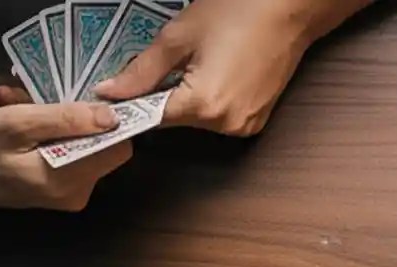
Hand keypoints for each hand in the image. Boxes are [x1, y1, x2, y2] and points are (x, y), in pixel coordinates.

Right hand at [0, 103, 130, 216]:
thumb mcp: (16, 124)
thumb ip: (65, 119)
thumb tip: (111, 116)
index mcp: (70, 179)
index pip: (119, 149)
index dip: (109, 122)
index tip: (88, 99)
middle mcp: (78, 192)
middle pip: (100, 147)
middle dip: (74, 117)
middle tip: (38, 97)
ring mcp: (69, 193)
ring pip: (81, 147)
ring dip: (55, 121)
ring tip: (18, 103)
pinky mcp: (59, 188)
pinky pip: (66, 154)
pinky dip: (48, 134)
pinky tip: (20, 117)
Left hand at [91, 0, 317, 136]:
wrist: (287, 10)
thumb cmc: (236, 13)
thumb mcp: (178, 37)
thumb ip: (141, 72)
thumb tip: (109, 93)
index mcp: (204, 105)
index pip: (152, 118)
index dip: (131, 104)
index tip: (113, 94)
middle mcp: (226, 124)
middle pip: (177, 119)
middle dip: (163, 96)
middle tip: (164, 64)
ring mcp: (245, 125)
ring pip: (199, 119)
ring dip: (188, 99)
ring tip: (195, 65)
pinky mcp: (257, 121)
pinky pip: (221, 117)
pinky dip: (210, 101)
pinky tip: (215, 73)